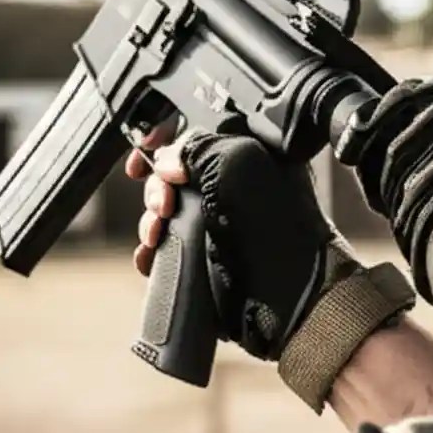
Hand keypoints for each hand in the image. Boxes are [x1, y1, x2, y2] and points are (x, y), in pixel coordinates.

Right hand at [125, 126, 358, 360]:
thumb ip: (197, 147)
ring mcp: (221, 223)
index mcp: (249, 155)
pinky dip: (153, 251)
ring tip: (156, 236)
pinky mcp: (209, 257)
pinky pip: (168, 247)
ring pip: (167, 213)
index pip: (198, 135)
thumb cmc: (276, 229)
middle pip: (174, 175)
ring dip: (151, 222)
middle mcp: (234, 186)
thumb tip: (168, 159)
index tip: (145, 156)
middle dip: (157, 188)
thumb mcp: (236, 164)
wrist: (286, 298)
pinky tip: (151, 256)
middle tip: (162, 207)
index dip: (166, 141)